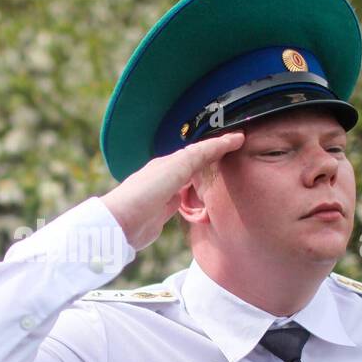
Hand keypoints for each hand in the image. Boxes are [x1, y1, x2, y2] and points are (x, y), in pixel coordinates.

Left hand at [100, 130, 244, 250]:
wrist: (122, 223)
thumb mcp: (175, 168)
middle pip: (195, 164)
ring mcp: (165, 195)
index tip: (240, 138)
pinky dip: (197, 198)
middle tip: (234, 154)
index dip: (219, 144)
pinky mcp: (164, 213)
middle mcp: (166, 176)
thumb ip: (198, 156)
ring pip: (190, 183)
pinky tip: (203, 201)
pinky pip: (185, 202)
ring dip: (205, 178)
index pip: (199, 150)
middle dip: (212, 159)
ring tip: (223, 175)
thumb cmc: (146, 192)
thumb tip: (222, 143)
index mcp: (168, 162)